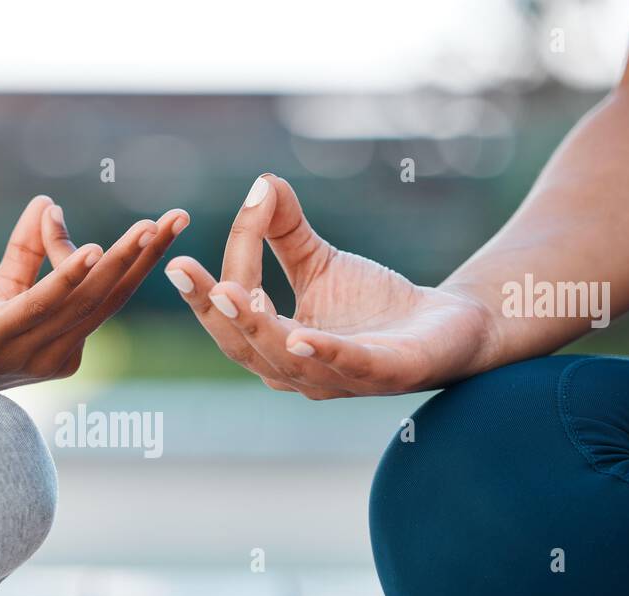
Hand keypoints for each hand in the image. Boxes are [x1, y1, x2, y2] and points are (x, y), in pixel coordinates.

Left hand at [0, 196, 188, 390]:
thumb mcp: (2, 291)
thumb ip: (28, 251)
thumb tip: (49, 202)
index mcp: (65, 346)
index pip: (107, 296)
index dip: (130, 257)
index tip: (144, 220)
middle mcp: (56, 353)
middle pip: (111, 297)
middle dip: (147, 256)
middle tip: (178, 218)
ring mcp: (30, 349)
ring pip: (85, 299)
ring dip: (119, 261)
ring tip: (147, 228)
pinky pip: (42, 303)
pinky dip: (69, 276)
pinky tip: (91, 250)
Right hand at [164, 175, 495, 398]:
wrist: (446, 326)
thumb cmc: (374, 305)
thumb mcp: (320, 263)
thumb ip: (283, 231)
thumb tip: (260, 182)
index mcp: (273, 349)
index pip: (235, 312)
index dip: (211, 280)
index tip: (187, 248)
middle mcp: (297, 373)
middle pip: (243, 344)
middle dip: (212, 309)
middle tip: (181, 270)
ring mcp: (338, 380)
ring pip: (285, 358)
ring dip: (255, 326)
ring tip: (229, 292)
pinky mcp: (384, 375)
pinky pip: (347, 364)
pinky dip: (323, 351)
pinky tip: (300, 333)